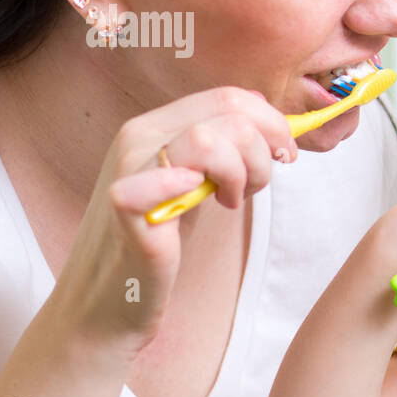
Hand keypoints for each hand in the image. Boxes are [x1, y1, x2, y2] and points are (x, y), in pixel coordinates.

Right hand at [50, 86, 298, 351]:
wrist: (112, 300)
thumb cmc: (161, 241)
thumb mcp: (197, 180)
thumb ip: (223, 144)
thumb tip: (266, 111)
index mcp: (158, 124)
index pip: (229, 97)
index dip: (272, 123)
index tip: (284, 157)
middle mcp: (139, 137)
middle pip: (229, 110)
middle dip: (263, 149)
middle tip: (255, 187)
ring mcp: (130, 170)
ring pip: (209, 138)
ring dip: (242, 172)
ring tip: (231, 201)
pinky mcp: (126, 210)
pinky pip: (161, 180)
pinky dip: (190, 188)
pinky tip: (207, 205)